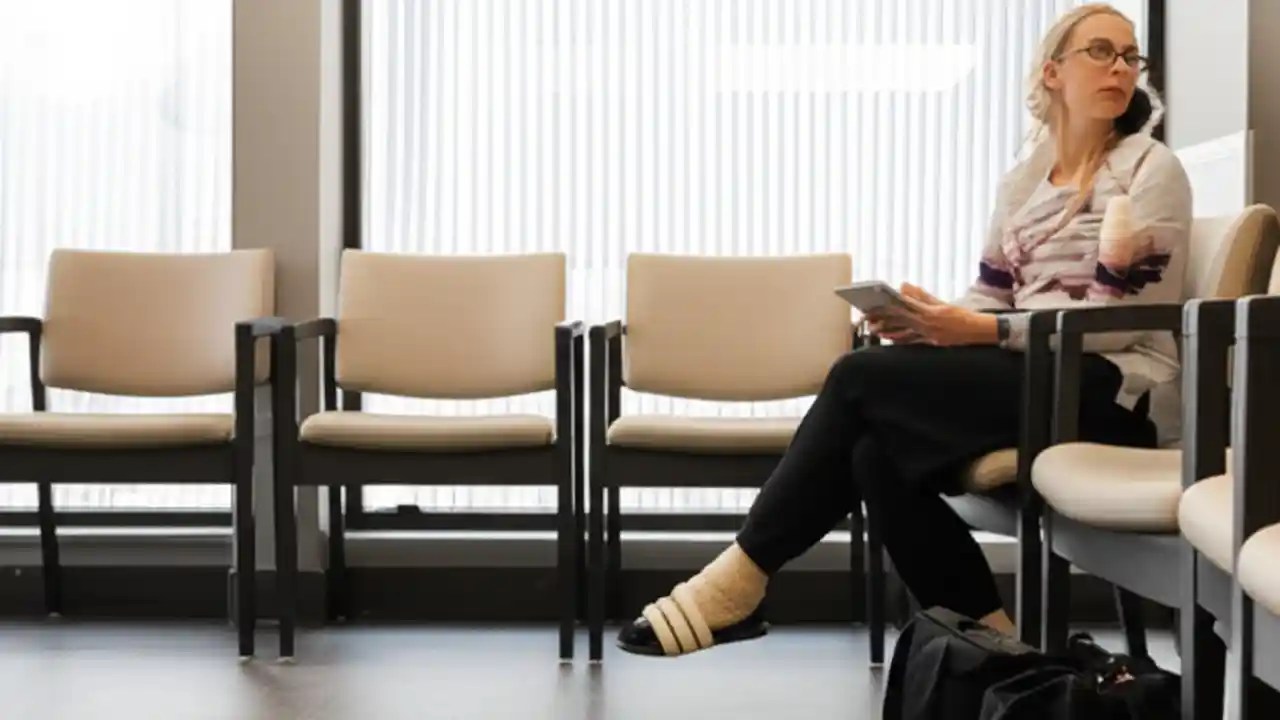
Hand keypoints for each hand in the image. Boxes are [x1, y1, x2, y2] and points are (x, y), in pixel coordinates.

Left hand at [867, 283, 996, 346]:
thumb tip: (904, 285)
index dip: (888, 306)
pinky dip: (900, 340)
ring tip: (875, 330)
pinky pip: (912, 342)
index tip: (875, 304)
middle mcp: (927, 324)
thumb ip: (921, 295)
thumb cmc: (960, 315)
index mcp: (929, 311)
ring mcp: (928, 335)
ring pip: (903, 332)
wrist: (976, 330)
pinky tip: (890, 338)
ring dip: (888, 331)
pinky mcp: (930, 343)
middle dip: (883, 319)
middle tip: (868, 319)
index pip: (904, 307)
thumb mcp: (941, 303)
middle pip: (900, 321)